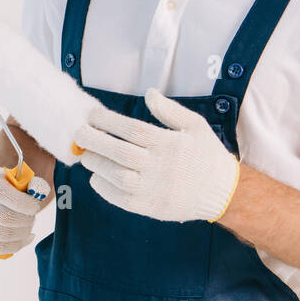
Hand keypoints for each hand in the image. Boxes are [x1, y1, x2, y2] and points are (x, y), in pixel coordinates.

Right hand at [0, 165, 47, 253]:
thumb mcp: (22, 179)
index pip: (0, 192)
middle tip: (32, 218)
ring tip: (28, 226)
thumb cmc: (14, 187)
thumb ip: (32, 185)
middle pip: (2, 218)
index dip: (23, 203)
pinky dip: (17, 245)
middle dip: (25, 221)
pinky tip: (25, 237)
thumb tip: (38, 193)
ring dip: (22, 234)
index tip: (35, 207)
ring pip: (1, 236)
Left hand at [72, 87, 239, 222]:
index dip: (109, 121)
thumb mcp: (195, 126)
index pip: (132, 130)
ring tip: (85, 154)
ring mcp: (154, 189)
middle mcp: (159, 166)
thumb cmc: (206, 155)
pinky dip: (104, 188)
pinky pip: (120, 198)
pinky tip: (96, 177)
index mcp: (169, 144)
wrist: (221, 192)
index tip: (92, 116)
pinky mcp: (149, 207)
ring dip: (97, 164)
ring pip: (117, 176)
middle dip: (94, 141)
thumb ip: (170, 111)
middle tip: (78, 133)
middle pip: (120, 152)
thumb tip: (149, 93)